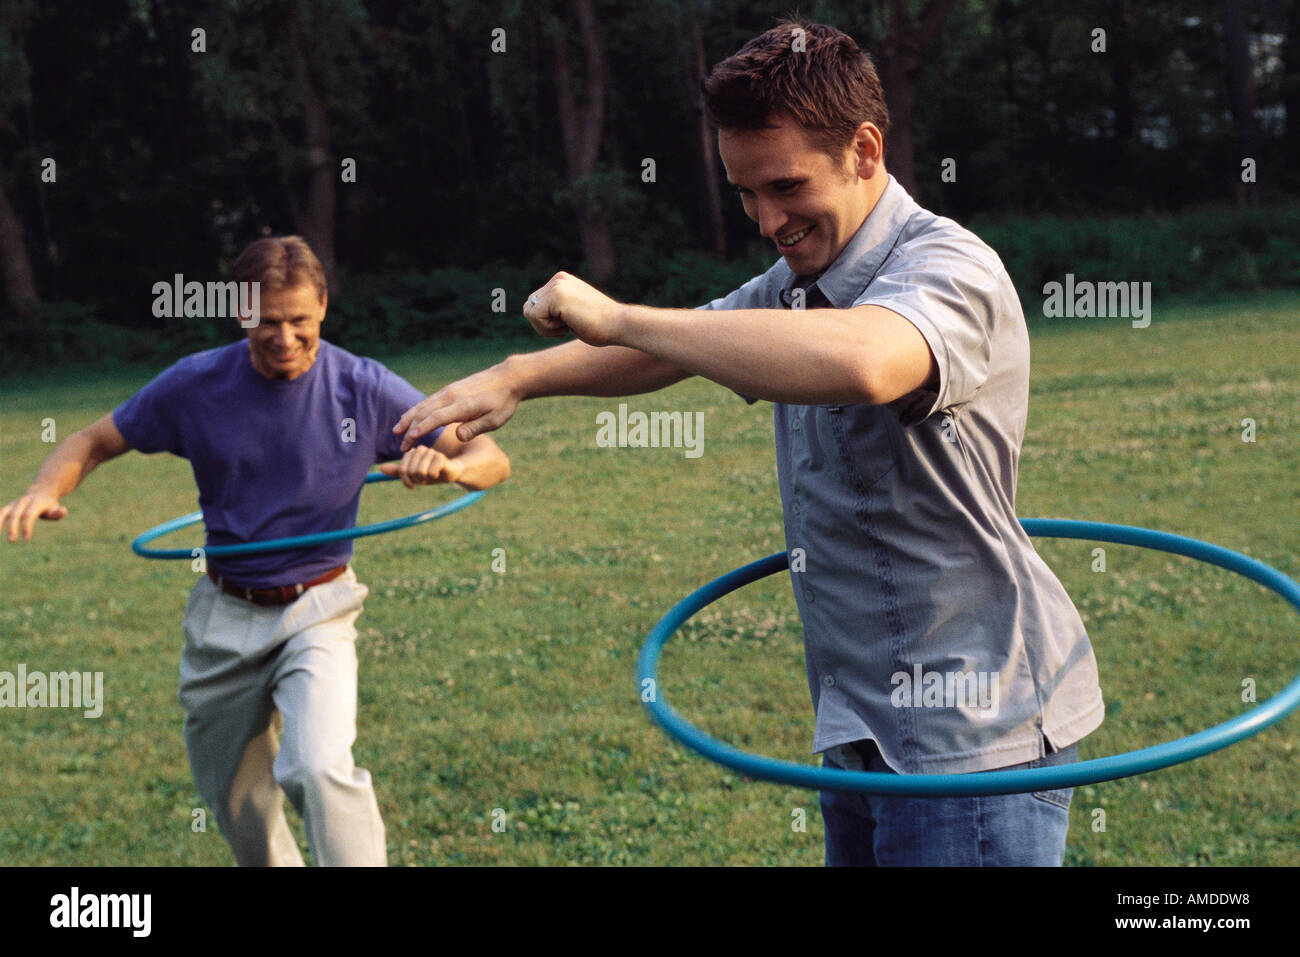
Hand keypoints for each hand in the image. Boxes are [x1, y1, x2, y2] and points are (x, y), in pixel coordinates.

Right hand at [1, 489, 67, 541]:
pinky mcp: (8, 508)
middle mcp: (22, 502)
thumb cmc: (49, 505)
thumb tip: (62, 511)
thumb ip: (57, 513)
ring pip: (3, 512)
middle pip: (15, 514)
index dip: (27, 526)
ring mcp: (14, 504)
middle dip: (12, 527)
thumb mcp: (55, 508)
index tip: (26, 539)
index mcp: (35, 503)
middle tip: (12, 541)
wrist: (41, 492)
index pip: (29, 515)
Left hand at [378, 445, 463, 488]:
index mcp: (413, 453)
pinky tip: (438, 475)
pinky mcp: (441, 457)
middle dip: (416, 480)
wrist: (454, 472)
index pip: (402, 468)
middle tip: (424, 480)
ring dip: (425, 479)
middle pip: (410, 470)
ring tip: (431, 477)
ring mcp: (431, 453)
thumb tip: (381, 468)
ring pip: (419, 471)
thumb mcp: (415, 475)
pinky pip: (430, 471)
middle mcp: (421, 450)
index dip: (405, 480)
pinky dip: (433, 477)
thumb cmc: (433, 473)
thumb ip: (399, 472)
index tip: (411, 486)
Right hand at [394, 365, 521, 451]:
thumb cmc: (503, 402)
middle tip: (402, 447)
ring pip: (423, 405)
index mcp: (463, 406)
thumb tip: (458, 436)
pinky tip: (410, 417)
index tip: (409, 441)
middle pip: (424, 413)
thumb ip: (476, 428)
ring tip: (397, 431)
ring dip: (408, 418)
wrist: (507, 378)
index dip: (421, 430)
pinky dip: (416, 410)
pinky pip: (428, 401)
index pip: (436, 419)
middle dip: (410, 430)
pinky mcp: (449, 390)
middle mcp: (451, 396)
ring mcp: (449, 391)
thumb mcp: (495, 420)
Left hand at [523, 271, 622, 346]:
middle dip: (543, 324)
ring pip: (529, 312)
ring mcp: (557, 285)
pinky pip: (534, 317)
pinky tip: (567, 327)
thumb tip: (528, 310)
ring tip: (567, 327)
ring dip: (545, 328)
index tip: (568, 323)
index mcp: (562, 280)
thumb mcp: (573, 312)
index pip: (536, 303)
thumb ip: (554, 308)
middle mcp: (558, 279)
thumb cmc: (600, 325)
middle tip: (566, 327)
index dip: (546, 320)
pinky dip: (547, 330)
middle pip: (529, 307)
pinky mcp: (557, 295)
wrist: (619, 324)